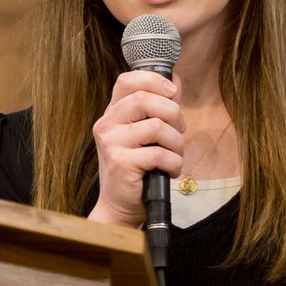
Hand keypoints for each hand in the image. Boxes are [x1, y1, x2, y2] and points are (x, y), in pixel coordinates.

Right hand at [88, 69, 186, 226]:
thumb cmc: (137, 170)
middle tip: (180, 131)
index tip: (173, 93)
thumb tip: (176, 81)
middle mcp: (106, 125)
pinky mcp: (121, 163)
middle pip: (144, 99)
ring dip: (177, 143)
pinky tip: (170, 171)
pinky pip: (160, 154)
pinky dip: (174, 163)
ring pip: (156, 126)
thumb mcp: (146, 135)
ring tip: (175, 156)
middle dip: (173, 114)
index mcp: (112, 114)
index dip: (153, 80)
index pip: (126, 81)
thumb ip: (159, 108)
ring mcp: (111, 143)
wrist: (120, 206)